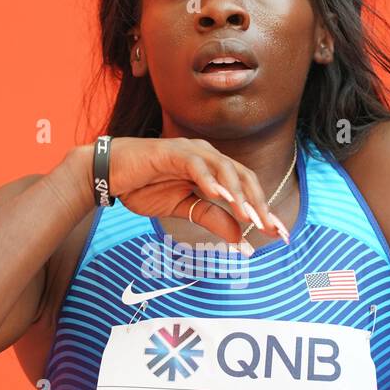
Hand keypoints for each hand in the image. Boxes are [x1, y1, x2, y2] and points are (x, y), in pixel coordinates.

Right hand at [88, 137, 289, 247]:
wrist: (110, 175)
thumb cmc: (145, 188)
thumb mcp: (183, 209)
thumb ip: (211, 218)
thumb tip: (240, 238)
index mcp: (214, 170)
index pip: (246, 188)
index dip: (264, 210)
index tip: (279, 234)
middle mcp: (208, 156)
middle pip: (243, 176)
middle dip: (259, 203)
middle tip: (270, 229)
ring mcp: (191, 151)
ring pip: (224, 168)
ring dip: (237, 193)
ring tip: (248, 216)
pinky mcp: (171, 151)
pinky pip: (194, 163)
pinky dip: (208, 178)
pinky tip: (217, 194)